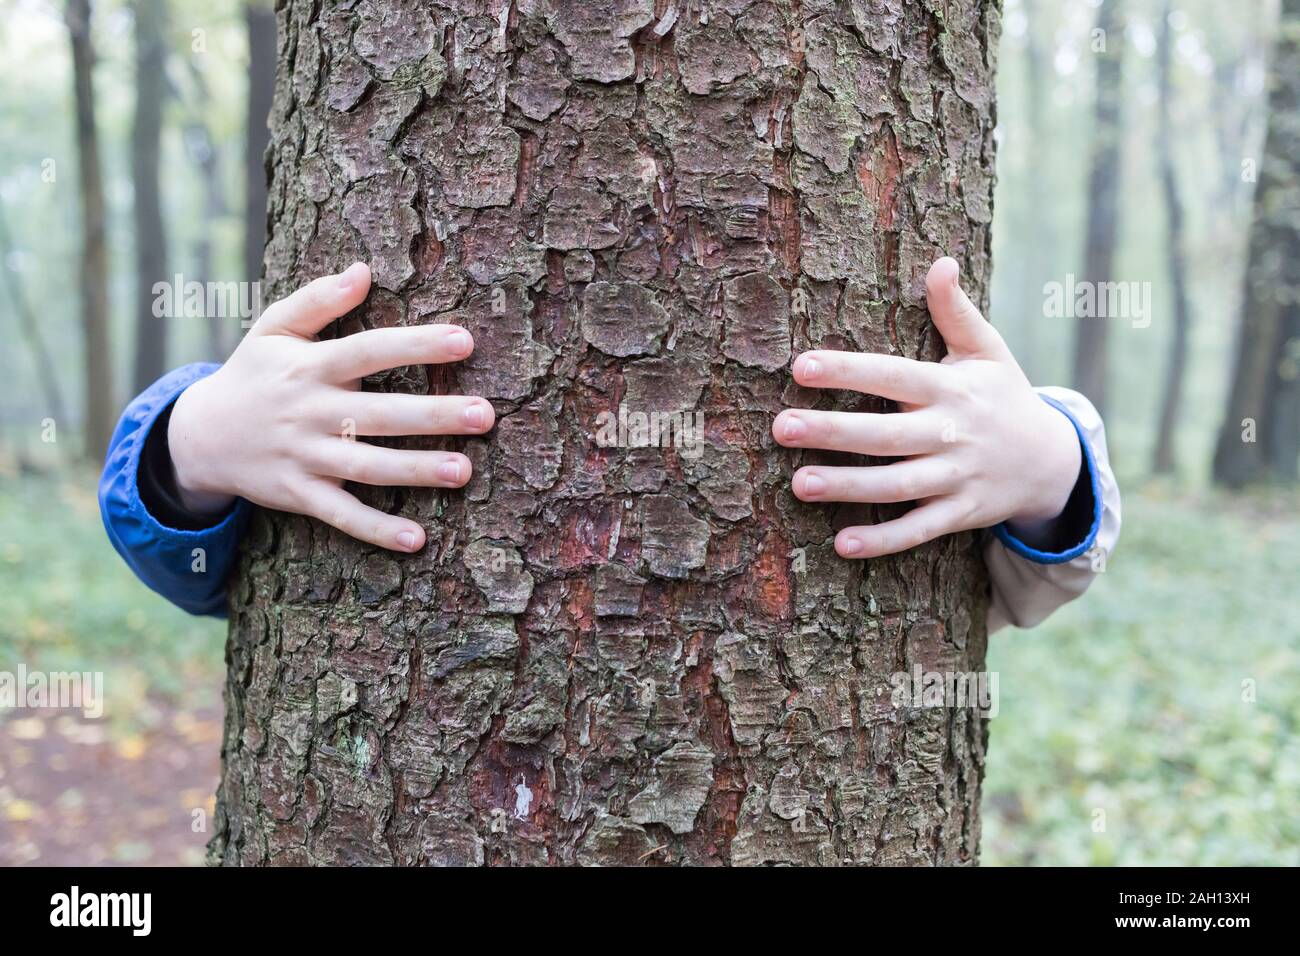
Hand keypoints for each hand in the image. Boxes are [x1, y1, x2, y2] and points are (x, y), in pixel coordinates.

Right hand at [167, 262, 493, 552]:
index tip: (466, 340)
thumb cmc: (253, 374)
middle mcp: (311, 413)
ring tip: (464, 471)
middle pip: (380, 414)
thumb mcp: (273, 329)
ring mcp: (305, 457)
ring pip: (367, 466)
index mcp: (311, 367)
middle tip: (485, 414)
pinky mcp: (299, 496)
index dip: (416, 345)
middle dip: (434, 415)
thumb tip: (363, 270)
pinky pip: (342, 516)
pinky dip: (376, 530)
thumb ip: (318, 300)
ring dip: (416, 470)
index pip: (369, 351)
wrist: (199, 437)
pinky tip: (417, 539)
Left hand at [773, 256, 1080, 558]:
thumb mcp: (988, 351)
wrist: (1054, 461)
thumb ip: (956, 312)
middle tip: (780, 428)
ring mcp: (957, 477)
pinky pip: (919, 530)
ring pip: (896, 486)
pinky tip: (841, 544)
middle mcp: (951, 433)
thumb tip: (940, 262)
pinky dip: (884, 540)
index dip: (849, 371)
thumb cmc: (1004, 396)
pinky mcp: (960, 514)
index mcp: (951, 388)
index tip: (801, 366)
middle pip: (885, 434)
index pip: (893, 376)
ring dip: (847, 487)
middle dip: (833, 431)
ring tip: (798, 484)